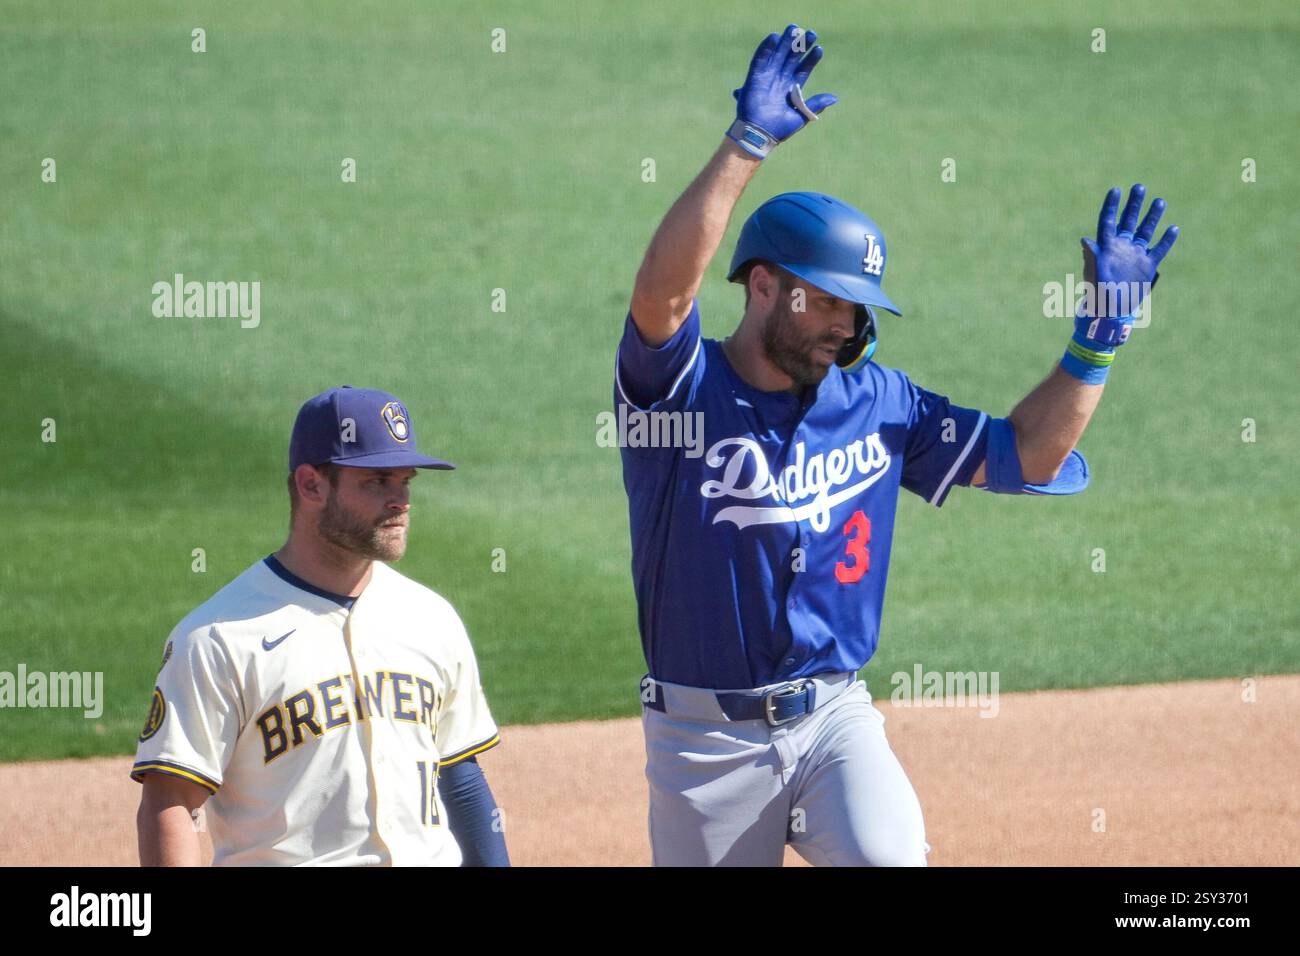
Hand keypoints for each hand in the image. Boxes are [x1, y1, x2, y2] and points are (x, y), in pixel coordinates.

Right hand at [733, 24, 836, 142]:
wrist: (760, 135)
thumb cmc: (780, 129)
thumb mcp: (802, 115)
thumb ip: (816, 104)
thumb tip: (834, 98)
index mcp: (792, 89)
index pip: (803, 69)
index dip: (811, 60)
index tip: (819, 49)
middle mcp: (780, 80)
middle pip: (792, 58)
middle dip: (800, 46)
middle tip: (810, 34)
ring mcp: (767, 77)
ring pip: (778, 55)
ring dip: (785, 42)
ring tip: (794, 29)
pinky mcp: (754, 78)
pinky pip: (760, 59)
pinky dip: (765, 48)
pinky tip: (774, 37)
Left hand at [1080, 184, 1177, 317]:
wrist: (1111, 311)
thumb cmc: (1097, 293)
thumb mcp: (1093, 274)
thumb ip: (1091, 256)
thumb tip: (1085, 240)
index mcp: (1106, 247)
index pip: (1109, 221)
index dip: (1111, 206)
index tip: (1116, 190)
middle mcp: (1122, 247)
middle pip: (1129, 221)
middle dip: (1134, 204)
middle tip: (1139, 187)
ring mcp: (1135, 255)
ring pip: (1146, 231)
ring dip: (1152, 217)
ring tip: (1159, 201)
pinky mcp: (1148, 265)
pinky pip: (1159, 250)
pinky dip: (1166, 240)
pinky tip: (1173, 228)